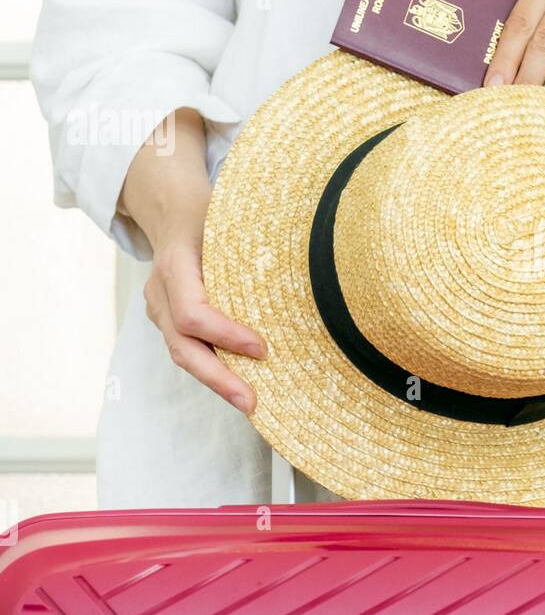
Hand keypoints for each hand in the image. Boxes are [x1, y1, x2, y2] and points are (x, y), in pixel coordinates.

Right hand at [144, 211, 266, 414]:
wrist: (170, 211)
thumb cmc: (207, 215)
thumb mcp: (228, 218)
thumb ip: (256, 241)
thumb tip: (313, 261)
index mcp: (174, 264)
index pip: (193, 312)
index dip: (226, 335)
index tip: (262, 348)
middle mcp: (160, 293)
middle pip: (182, 347)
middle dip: (218, 378)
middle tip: (251, 402)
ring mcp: (160, 310)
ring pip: (183, 354)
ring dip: (216, 381)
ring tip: (250, 402)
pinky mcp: (168, 321)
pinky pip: (189, 349)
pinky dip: (214, 368)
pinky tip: (240, 384)